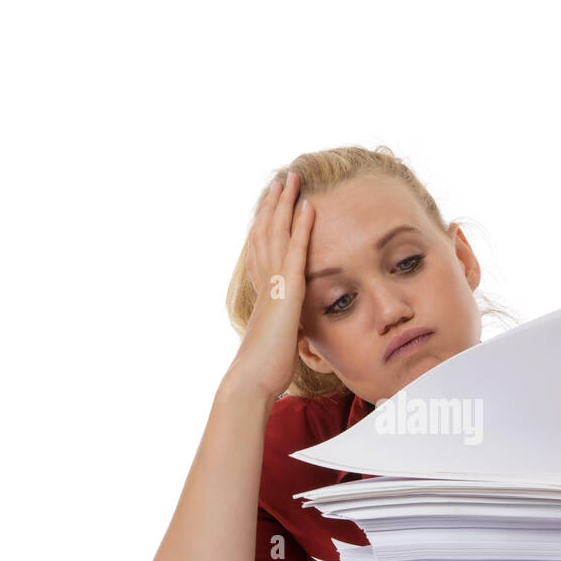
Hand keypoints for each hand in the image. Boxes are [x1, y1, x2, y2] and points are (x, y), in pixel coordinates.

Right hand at [230, 171, 315, 399]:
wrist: (251, 380)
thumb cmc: (264, 371)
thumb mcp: (279, 345)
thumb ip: (285, 332)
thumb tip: (290, 335)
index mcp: (263, 294)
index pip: (263, 252)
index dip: (266, 226)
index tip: (272, 207)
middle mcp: (264, 283)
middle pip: (266, 233)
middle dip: (274, 206)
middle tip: (281, 181)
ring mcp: (273, 284)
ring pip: (277, 233)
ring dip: (285, 204)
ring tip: (292, 180)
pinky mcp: (287, 290)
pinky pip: (295, 250)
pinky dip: (302, 226)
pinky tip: (308, 206)